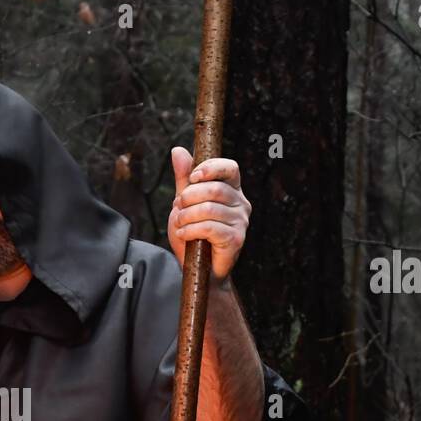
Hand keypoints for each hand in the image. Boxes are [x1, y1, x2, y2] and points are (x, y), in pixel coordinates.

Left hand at [167, 149, 250, 283]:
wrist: (199, 270)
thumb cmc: (193, 234)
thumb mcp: (184, 204)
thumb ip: (183, 179)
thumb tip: (178, 150)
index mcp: (232, 190)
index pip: (230, 167)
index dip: (210, 168)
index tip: (192, 177)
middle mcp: (241, 203)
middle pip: (215, 188)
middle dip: (189, 197)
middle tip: (178, 208)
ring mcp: (241, 221)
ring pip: (209, 209)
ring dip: (186, 216)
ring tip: (179, 224)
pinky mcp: (236, 239)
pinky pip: (209, 227)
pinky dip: (190, 230)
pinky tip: (184, 234)